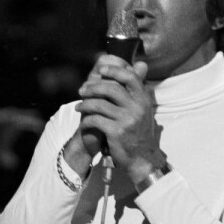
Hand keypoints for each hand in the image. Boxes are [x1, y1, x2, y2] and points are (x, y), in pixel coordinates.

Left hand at [75, 54, 166, 184]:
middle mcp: (137, 107)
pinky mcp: (116, 132)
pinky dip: (86, 120)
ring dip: (85, 104)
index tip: (101, 70)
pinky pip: (95, 120)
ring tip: (78, 107)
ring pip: (100, 104)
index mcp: (144, 99)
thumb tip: (139, 65)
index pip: (130, 77)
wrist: (142, 158)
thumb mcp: (144, 110)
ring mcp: (127, 120)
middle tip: (82, 90)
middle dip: (93, 88)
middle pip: (111, 89)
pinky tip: (83, 123)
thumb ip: (137, 91)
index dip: (114, 71)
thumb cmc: (139, 133)